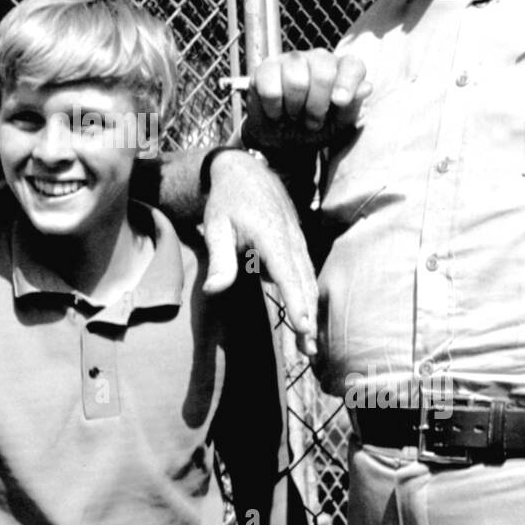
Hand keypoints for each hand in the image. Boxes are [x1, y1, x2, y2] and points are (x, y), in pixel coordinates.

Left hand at [201, 149, 317, 356]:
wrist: (245, 172)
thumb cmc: (227, 201)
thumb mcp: (215, 227)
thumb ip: (220, 259)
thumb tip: (214, 291)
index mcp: (272, 235)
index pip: (287, 274)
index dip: (296, 302)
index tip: (303, 327)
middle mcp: (291, 240)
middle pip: (303, 283)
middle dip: (307, 318)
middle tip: (309, 352)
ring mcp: (297, 241)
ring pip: (308, 280)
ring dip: (311, 312)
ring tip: (309, 346)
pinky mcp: (298, 244)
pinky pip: (306, 274)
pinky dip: (309, 297)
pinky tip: (307, 320)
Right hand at [245, 50, 370, 148]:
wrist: (281, 140)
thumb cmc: (315, 128)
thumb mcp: (338, 125)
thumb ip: (353, 107)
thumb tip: (367, 87)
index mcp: (340, 69)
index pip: (352, 65)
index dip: (348, 82)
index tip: (339, 101)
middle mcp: (317, 59)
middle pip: (323, 72)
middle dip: (317, 105)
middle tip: (313, 122)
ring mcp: (289, 61)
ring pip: (295, 79)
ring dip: (295, 107)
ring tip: (293, 116)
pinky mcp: (265, 69)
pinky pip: (270, 88)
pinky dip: (274, 108)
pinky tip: (276, 112)